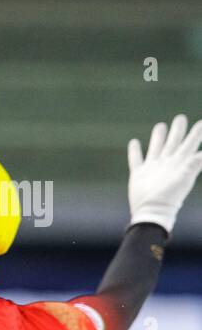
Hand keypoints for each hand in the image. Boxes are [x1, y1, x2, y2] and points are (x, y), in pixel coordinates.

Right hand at [127, 113, 201, 233]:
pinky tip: (134, 142)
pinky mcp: (139, 174)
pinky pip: (136, 159)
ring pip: (156, 147)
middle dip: (177, 130)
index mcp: (180, 162)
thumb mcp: (185, 176)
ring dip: (158, 137)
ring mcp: (153, 168)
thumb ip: (195, 163)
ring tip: (161, 125)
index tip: (201, 122)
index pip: (190, 143)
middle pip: (173, 142)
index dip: (196, 133)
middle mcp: (167, 163)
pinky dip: (134, 151)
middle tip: (180, 117)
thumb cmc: (170, 196)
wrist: (152, 211)